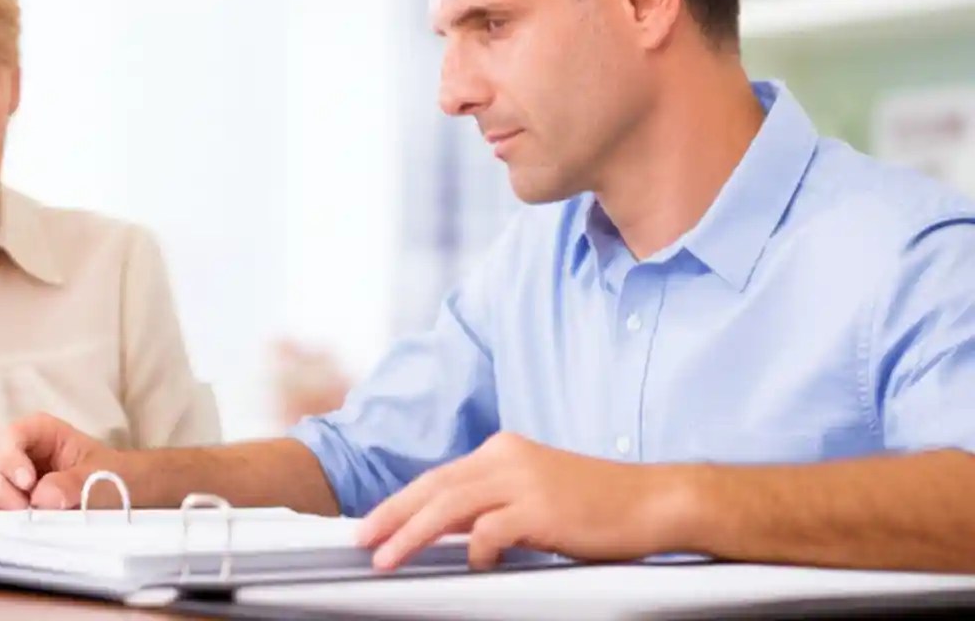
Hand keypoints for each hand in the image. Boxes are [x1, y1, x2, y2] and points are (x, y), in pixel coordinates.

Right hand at [0, 413, 121, 510]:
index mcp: (41, 433)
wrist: (129, 497)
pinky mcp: (12, 508)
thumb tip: (41, 498)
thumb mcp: (101, 475)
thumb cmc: (115, 475)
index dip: (11, 457)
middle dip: (1, 489)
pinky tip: (13, 530)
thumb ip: (73, 483)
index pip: (11, 436)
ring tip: (23, 521)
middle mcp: (20, 454)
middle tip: (24, 510)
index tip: (27, 482)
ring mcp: (12, 482)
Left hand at [357, 433, 694, 570]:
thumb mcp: (535, 495)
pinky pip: (490, 530)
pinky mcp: (541, 507)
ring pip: (449, 504)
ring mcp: (524, 479)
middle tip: (362, 541)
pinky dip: (474, 550)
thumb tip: (446, 530)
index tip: (374, 525)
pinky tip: (473, 566)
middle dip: (391, 514)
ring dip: (411, 533)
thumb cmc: (597, 505)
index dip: (401, 501)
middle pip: (433, 485)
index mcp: (503, 449)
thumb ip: (492, 505)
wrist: (654, 501)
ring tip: (387, 558)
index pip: (438, 476)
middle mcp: (507, 456)